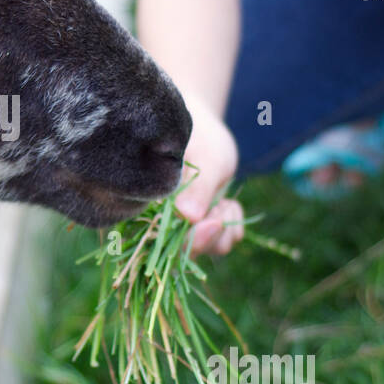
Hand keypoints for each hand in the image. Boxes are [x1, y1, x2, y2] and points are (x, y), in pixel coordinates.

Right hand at [174, 100, 243, 255]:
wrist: (204, 132)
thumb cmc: (199, 136)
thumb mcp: (205, 158)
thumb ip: (196, 188)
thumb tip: (188, 217)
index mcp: (150, 204)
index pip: (163, 239)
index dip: (191, 238)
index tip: (214, 223)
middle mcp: (161, 221)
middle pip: (185, 251)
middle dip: (213, 233)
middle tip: (224, 206)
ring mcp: (182, 227)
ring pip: (207, 247)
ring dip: (225, 227)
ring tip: (225, 199)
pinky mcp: (200, 227)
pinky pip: (222, 241)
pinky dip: (232, 225)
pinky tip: (228, 203)